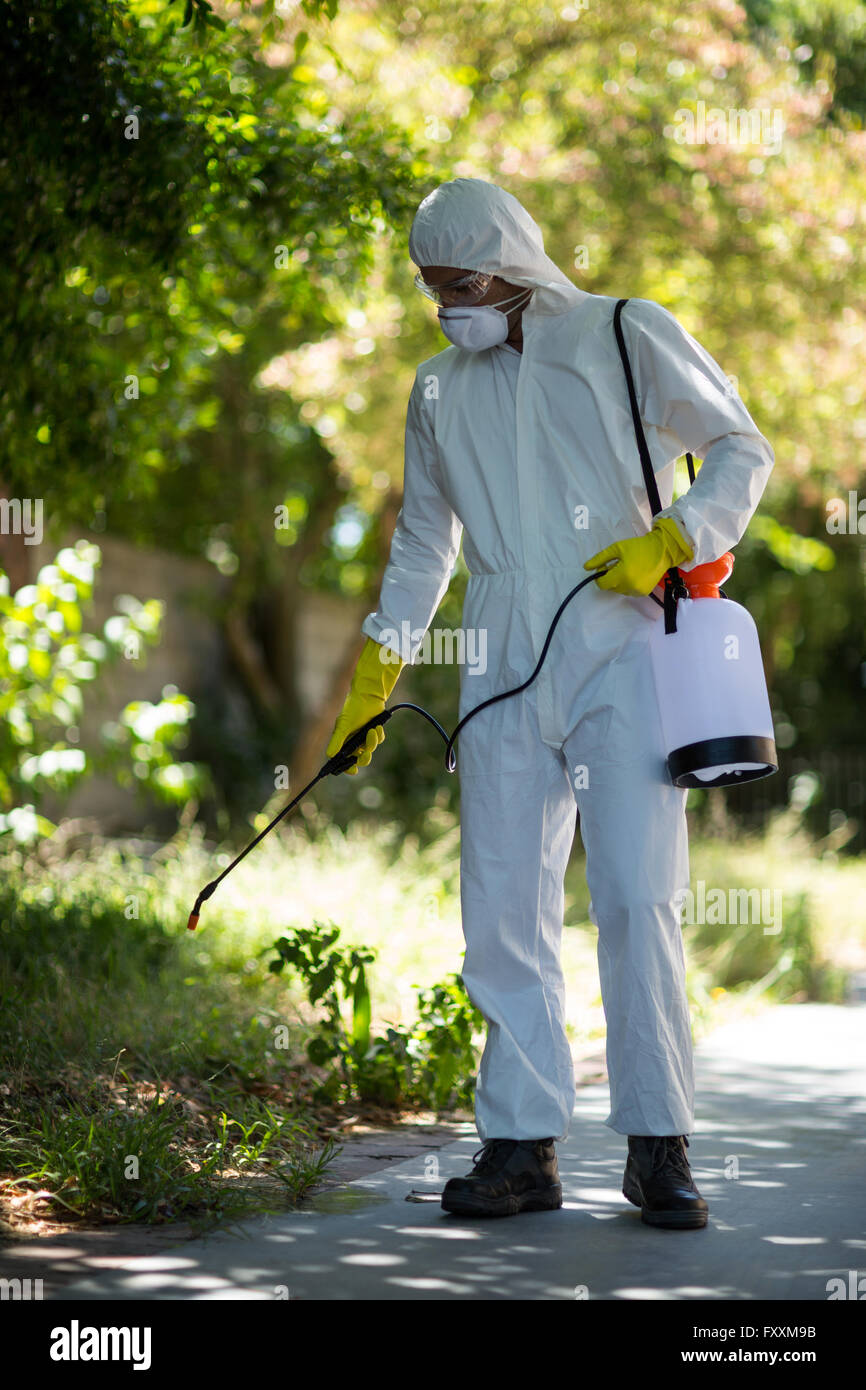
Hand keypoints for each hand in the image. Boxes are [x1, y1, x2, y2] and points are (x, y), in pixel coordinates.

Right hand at [325, 637, 404, 775]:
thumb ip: (337, 741)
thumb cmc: (352, 709)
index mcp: (343, 740)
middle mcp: (353, 741)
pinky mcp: (374, 732)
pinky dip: (378, 735)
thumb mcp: (343, 725)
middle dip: (364, 758)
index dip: (347, 767)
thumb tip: (330, 755)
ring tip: (372, 730)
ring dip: (372, 742)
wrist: (368, 697)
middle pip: (359, 759)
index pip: (344, 759)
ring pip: (370, 749)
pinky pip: (378, 740)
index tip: (353, 770)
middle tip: (366, 754)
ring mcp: (364, 737)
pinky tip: (376, 726)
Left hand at [584, 517, 693, 595]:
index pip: (602, 584)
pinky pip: (629, 592)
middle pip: (610, 587)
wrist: (661, 550)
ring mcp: (638, 591)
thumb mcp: (617, 548)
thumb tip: (586, 567)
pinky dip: (628, 584)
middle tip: (617, 564)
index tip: (604, 566)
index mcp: (622, 575)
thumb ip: (600, 558)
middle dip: (610, 576)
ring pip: (619, 590)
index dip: (600, 575)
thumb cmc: (638, 547)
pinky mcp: (644, 593)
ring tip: (627, 568)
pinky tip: (634, 573)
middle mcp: (630, 586)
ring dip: (619, 581)